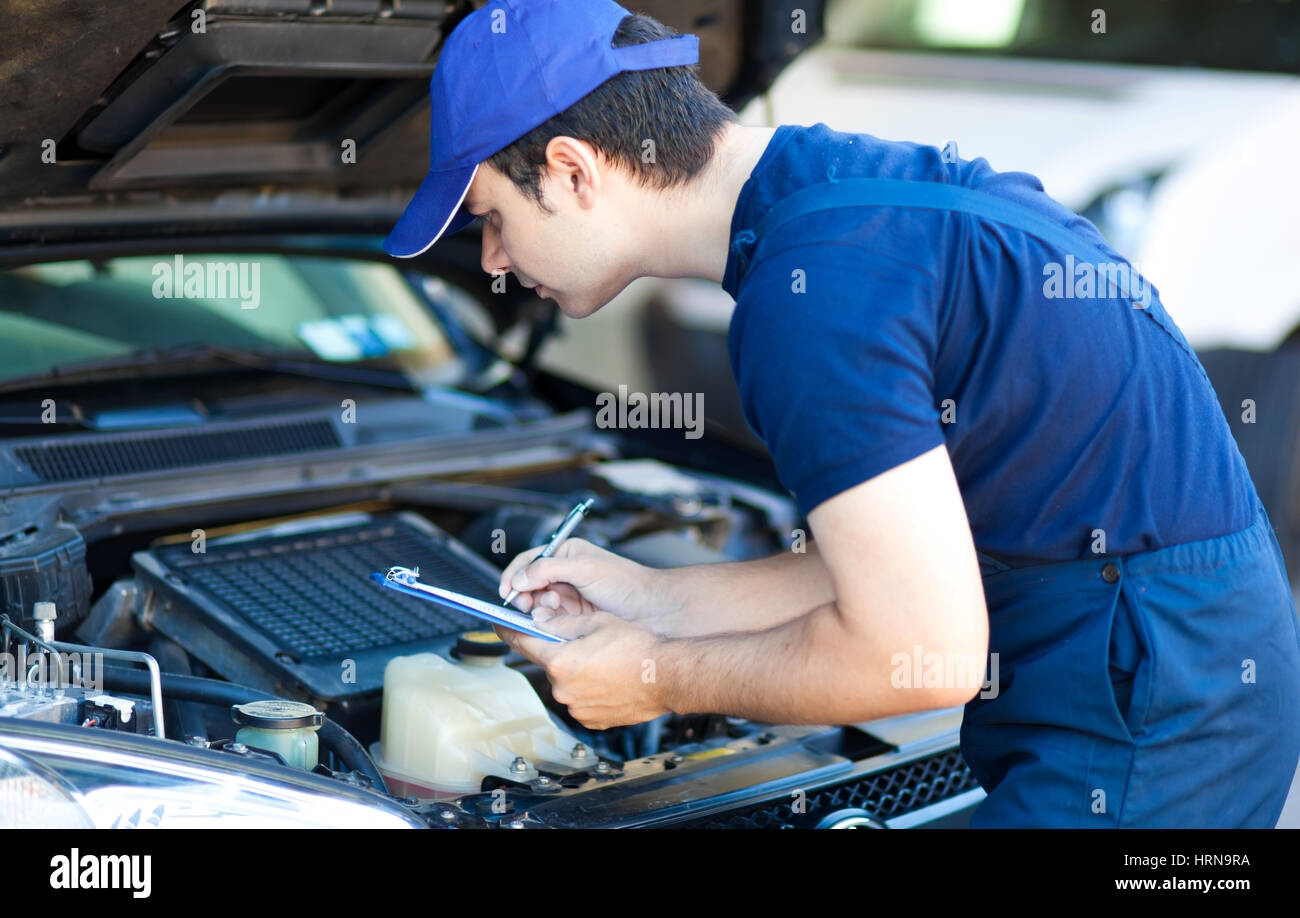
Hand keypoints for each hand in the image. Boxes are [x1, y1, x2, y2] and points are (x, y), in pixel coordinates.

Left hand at [493, 611, 668, 729]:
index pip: (521, 642)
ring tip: (604, 661)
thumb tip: (540, 622)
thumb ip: (562, 624)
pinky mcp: (589, 720)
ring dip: (575, 671)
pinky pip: (579, 700)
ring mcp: (576, 708)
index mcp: (560, 661)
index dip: (508, 630)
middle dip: (559, 651)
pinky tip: (608, 679)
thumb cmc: (637, 647)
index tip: (498, 623)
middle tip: (584, 641)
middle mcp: (562, 689)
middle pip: (548, 663)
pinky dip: (587, 689)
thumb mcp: (596, 622)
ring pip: (564, 682)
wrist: (667, 676)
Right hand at [497, 538, 659, 625]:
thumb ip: (549, 570)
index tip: (506, 591)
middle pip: (528, 585)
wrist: (652, 611)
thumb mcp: (585, 569)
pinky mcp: (573, 618)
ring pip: (537, 605)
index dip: (514, 575)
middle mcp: (564, 574)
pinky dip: (548, 622)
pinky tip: (557, 622)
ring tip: (551, 609)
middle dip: (525, 595)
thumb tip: (519, 578)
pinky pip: (550, 620)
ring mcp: (568, 596)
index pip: (529, 561)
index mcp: (566, 554)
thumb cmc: (627, 584)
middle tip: (526, 604)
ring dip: (539, 609)